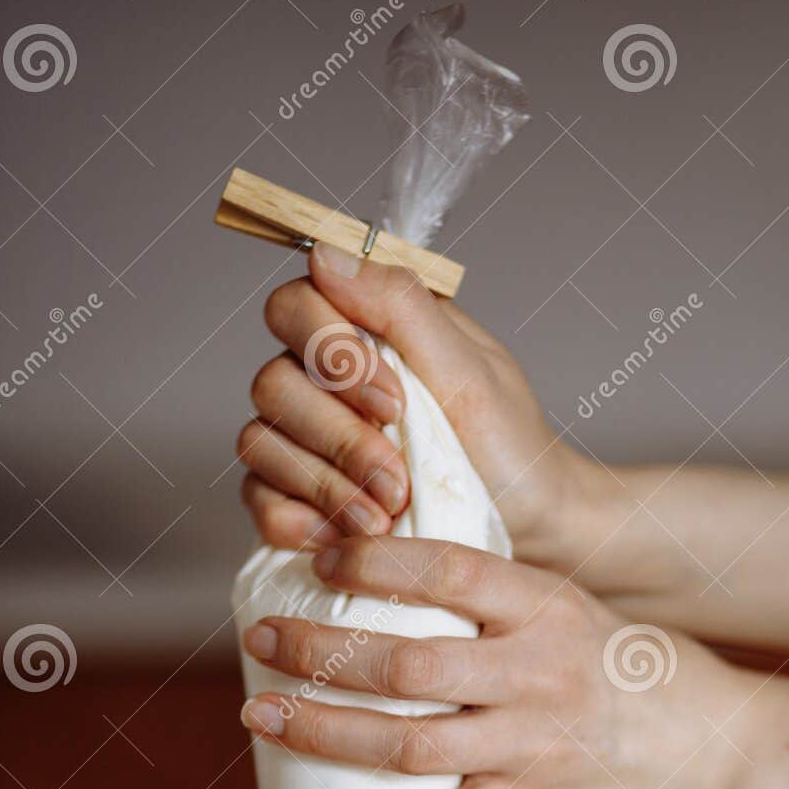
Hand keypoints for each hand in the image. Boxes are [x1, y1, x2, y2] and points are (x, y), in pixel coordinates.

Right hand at [237, 242, 595, 571]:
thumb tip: (325, 253)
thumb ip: (400, 305)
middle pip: (272, 384)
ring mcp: (303, 442)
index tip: (395, 401)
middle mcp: (321, 382)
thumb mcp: (469, 370)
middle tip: (400, 476)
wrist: (528, 529)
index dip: (328, 353)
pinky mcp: (297, 500)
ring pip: (260, 444)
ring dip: (326, 485)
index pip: (293, 308)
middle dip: (340, 437)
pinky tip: (348, 534)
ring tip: (388, 513)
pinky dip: (299, 521)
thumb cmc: (507, 446)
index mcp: (362, 332)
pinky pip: (259, 501)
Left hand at [238, 536, 788, 788]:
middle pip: (409, 666)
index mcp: (548, 607)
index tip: (319, 555)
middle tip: (262, 638)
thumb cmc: (637, 670)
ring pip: (408, 746)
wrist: (719, 751)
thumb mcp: (574, 608)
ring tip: (260, 715)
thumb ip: (495, 602)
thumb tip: (390, 587)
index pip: (449, 570)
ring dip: (324, 732)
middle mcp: (537, 674)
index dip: (374, 561)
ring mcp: (530, 748)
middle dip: (323, 652)